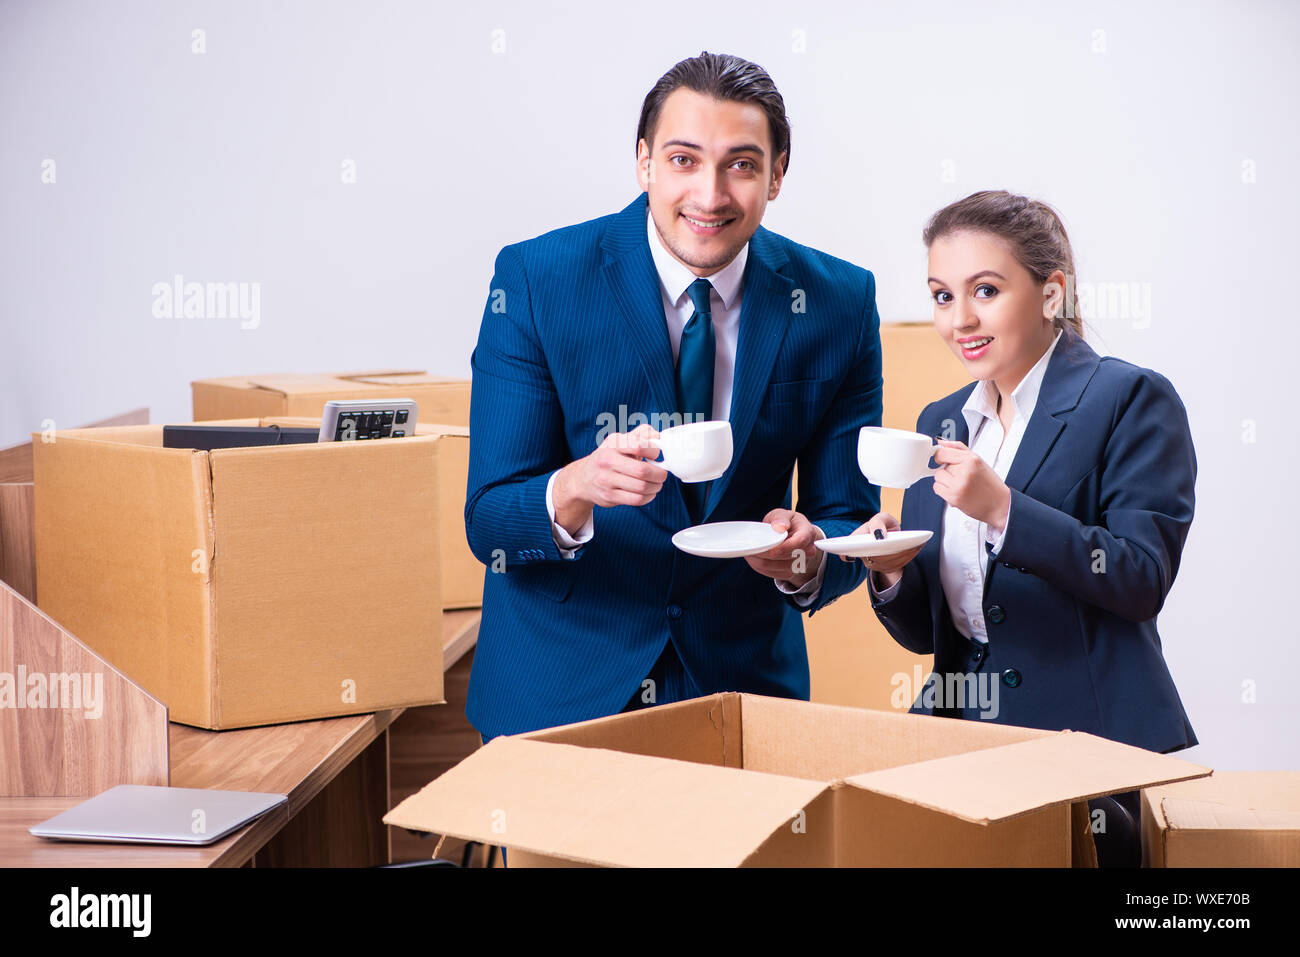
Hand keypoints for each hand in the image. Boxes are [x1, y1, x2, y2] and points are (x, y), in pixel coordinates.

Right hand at [552, 424, 668, 534]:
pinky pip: (637, 499)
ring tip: (656, 483)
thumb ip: (641, 434)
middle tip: (662, 473)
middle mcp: (607, 461)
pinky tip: (649, 492)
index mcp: (613, 444)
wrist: (583, 478)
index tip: (656, 455)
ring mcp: (607, 480)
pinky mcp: (609, 497)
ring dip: (656, 486)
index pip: (639, 445)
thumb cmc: (608, 457)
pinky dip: (649, 497)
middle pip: (642, 470)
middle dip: (659, 474)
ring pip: (642, 487)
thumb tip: (660, 437)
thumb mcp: (620, 440)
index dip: (654, 451)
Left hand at [744, 508, 823, 588]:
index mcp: (808, 533)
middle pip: (786, 557)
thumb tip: (780, 526)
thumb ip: (781, 518)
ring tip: (750, 551)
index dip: (786, 547)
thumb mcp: (783, 514)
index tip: (772, 549)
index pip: (800, 542)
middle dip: (766, 553)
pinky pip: (772, 573)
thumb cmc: (786, 523)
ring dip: (760, 560)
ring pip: (776, 567)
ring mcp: (799, 564)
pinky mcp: (788, 573)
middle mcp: (807, 551)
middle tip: (751, 547)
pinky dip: (760, 566)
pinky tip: (755, 557)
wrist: (791, 536)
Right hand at [842, 512, 923, 589]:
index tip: (876, 541)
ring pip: (888, 563)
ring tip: (916, 542)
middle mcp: (862, 557)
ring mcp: (874, 565)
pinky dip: (909, 555)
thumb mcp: (881, 518)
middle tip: (904, 542)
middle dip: (891, 550)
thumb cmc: (884, 525)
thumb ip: (878, 522)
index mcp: (853, 544)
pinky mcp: (887, 569)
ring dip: (903, 553)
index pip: (846, 553)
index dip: (854, 552)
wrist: (891, 535)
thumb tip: (879, 535)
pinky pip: (898, 565)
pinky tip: (917, 546)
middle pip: (876, 558)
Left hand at [932, 439, 1011, 531]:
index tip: (942, 459)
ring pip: (937, 477)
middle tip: (960, 475)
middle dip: (948, 470)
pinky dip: (943, 490)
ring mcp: (958, 485)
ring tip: (959, 483)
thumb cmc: (989, 482)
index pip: (942, 452)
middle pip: (940, 466)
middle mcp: (964, 472)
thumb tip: (941, 443)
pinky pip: (937, 488)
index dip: (940, 456)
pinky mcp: (953, 497)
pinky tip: (956, 490)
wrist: (998, 504)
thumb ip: (958, 448)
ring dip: (944, 480)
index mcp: (971, 460)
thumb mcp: (978, 459)